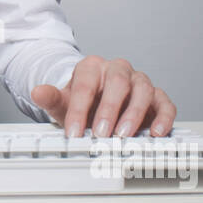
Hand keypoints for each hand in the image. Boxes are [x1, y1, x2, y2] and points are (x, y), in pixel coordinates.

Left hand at [30, 55, 176, 136]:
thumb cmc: (82, 104)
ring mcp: (139, 81)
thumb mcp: (63, 102)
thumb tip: (37, 91)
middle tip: (100, 134)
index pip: (85, 84)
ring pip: (143, 90)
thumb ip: (50, 97)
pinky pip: (165, 103)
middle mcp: (118, 70)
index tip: (73, 132)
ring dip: (134, 114)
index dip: (78, 109)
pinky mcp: (157, 97)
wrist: (97, 106)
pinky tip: (156, 132)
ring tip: (123, 135)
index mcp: (92, 67)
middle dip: (109, 110)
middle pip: (118, 83)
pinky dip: (164, 118)